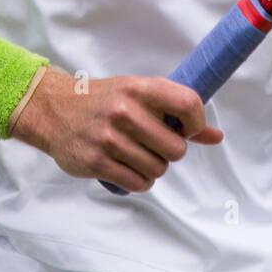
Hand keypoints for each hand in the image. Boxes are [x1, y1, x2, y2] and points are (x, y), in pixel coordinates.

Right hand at [10, 67, 223, 192]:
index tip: (187, 129)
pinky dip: (139, 180)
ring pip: (158, 170)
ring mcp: (109, 138)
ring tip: (137, 154)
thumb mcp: (140, 95)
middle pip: (176, 149)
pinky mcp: (96, 162)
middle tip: (154, 144)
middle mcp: (125, 111)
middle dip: (170, 152)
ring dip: (153, 168)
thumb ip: (177, 113)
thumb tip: (215, 136)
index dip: (197, 122)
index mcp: (140, 88)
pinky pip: (138, 183)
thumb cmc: (105, 100)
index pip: (188, 103)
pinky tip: (128, 167)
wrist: (55, 110)